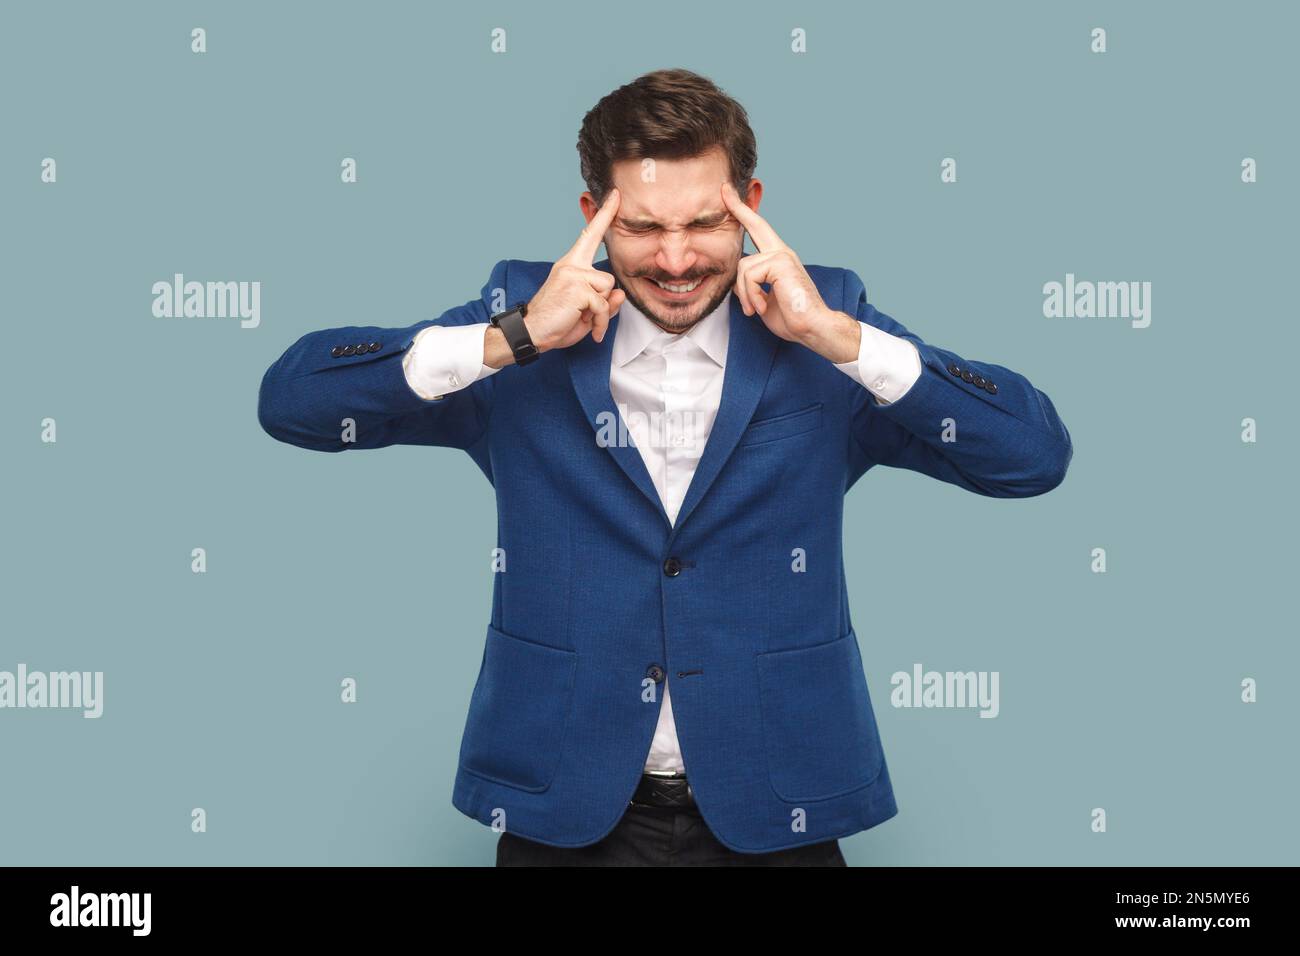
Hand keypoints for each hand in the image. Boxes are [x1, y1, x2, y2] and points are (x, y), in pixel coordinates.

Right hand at [525, 188, 627, 351]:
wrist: (532, 333)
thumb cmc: (557, 322)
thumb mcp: (587, 313)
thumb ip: (605, 303)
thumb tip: (619, 294)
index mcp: (572, 265)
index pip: (590, 235)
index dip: (604, 214)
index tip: (616, 195)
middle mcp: (571, 265)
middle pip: (607, 277)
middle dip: (603, 300)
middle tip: (586, 312)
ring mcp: (573, 274)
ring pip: (607, 289)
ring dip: (601, 312)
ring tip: (584, 320)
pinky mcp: (577, 288)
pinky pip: (603, 305)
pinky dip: (600, 322)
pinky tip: (591, 331)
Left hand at [720, 181, 859, 363]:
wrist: (813, 327)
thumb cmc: (792, 318)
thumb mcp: (763, 300)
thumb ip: (751, 286)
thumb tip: (736, 282)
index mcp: (778, 259)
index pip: (759, 233)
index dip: (745, 214)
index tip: (731, 197)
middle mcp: (782, 253)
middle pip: (756, 224)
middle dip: (738, 207)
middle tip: (724, 190)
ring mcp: (783, 256)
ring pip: (743, 267)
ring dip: (745, 294)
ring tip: (755, 309)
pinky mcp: (781, 263)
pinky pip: (750, 276)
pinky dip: (752, 296)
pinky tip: (762, 307)